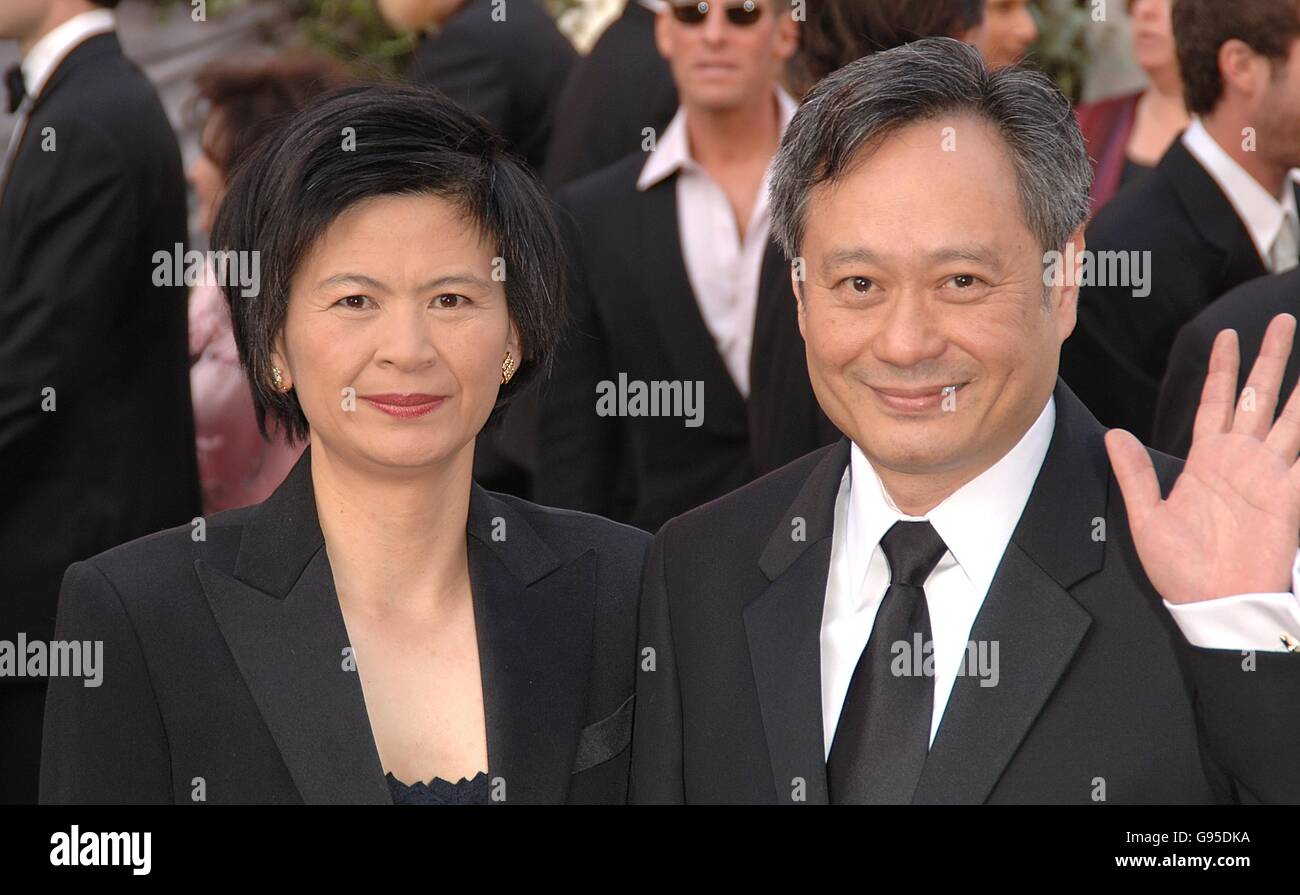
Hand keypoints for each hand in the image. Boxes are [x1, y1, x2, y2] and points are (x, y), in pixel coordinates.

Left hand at [1105, 313, 1299, 603]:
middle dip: (1270, 359)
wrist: (1213, 605)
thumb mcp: (1147, 517)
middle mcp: (1242, 461)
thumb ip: (1135, 474)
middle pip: (1259, 398)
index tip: (1226, 336)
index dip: (1223, 370)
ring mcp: (1269, 476)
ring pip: (1291, 418)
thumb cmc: (1180, 570)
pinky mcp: (1289, 496)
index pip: (1217, 403)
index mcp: (1207, 461)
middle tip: (1282, 320)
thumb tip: (1114, 434)